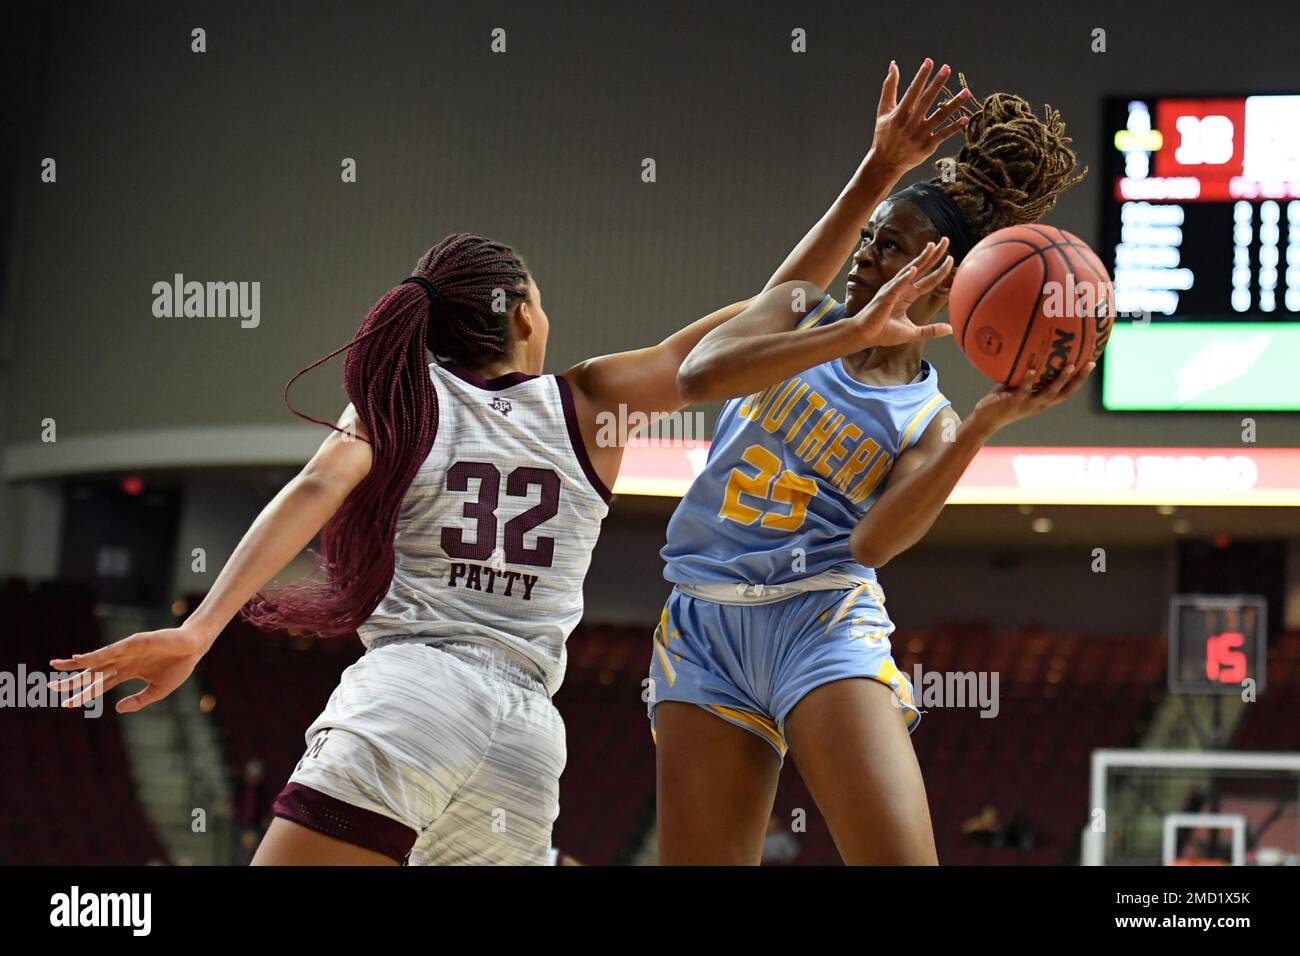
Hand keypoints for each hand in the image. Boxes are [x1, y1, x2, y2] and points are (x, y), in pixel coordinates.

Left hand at [50, 623, 210, 713]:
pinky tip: (80, 659)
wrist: (195, 648)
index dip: (83, 694)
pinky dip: (94, 655)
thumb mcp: (158, 690)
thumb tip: (117, 709)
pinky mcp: (133, 643)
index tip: (67, 705)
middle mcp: (121, 661)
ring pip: (96, 660)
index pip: (99, 685)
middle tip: (49, 687)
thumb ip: (138, 701)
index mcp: (126, 672)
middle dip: (72, 680)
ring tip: (56, 666)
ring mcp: (126, 651)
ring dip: (75, 664)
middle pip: (91, 672)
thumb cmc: (178, 667)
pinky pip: (110, 650)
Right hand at [850, 238, 954, 346]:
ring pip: (909, 271)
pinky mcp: (885, 297)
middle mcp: (902, 288)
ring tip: (931, 246)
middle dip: (934, 254)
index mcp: (909, 295)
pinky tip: (913, 269)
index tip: (951, 259)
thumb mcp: (913, 332)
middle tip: (946, 240)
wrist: (865, 336)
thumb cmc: (884, 332)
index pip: (928, 280)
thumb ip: (931, 330)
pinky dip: (904, 278)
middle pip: (922, 268)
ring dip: (921, 259)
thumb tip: (950, 329)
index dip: (940, 270)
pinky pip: (896, 286)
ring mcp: (893, 290)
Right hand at [869, 58, 972, 173]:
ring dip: (954, 104)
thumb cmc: (884, 134)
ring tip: (967, 92)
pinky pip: (943, 135)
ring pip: (939, 117)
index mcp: (899, 113)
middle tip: (947, 68)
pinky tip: (965, 118)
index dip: (921, 76)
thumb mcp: (883, 111)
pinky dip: (954, 127)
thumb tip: (893, 64)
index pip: (912, 91)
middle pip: (926, 100)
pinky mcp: (927, 147)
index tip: (929, 61)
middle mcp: (911, 123)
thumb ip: (889, 87)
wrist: (885, 163)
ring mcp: (920, 135)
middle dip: (937, 84)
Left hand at [969, 361, 1095, 432]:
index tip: (1090, 364)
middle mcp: (1040, 404)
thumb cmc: (999, 400)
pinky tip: (1032, 370)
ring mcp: (1028, 404)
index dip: (1080, 379)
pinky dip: (1029, 381)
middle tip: (1090, 364)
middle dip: (1079, 379)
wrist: (985, 420)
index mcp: (1043, 401)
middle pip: (1065, 392)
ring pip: (1049, 393)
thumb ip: (1024, 373)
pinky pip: (1024, 391)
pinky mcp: (1015, 403)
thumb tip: (1027, 350)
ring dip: (1060, 380)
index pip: (1067, 391)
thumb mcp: (1016, 385)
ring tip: (1069, 366)